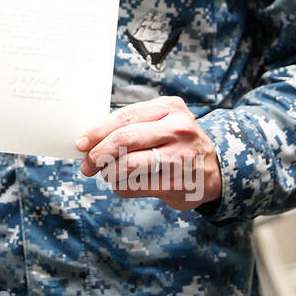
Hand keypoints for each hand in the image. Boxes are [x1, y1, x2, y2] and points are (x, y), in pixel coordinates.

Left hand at [75, 96, 220, 209]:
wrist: (215, 169)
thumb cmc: (176, 143)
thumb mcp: (162, 122)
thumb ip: (131, 125)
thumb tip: (88, 141)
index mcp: (170, 108)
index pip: (124, 118)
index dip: (97, 132)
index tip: (80, 143)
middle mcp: (178, 130)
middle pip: (123, 140)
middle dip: (97, 154)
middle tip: (87, 164)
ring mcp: (180, 158)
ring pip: (127, 166)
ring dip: (109, 173)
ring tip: (108, 174)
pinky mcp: (178, 184)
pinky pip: (135, 187)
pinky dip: (121, 187)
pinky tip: (125, 184)